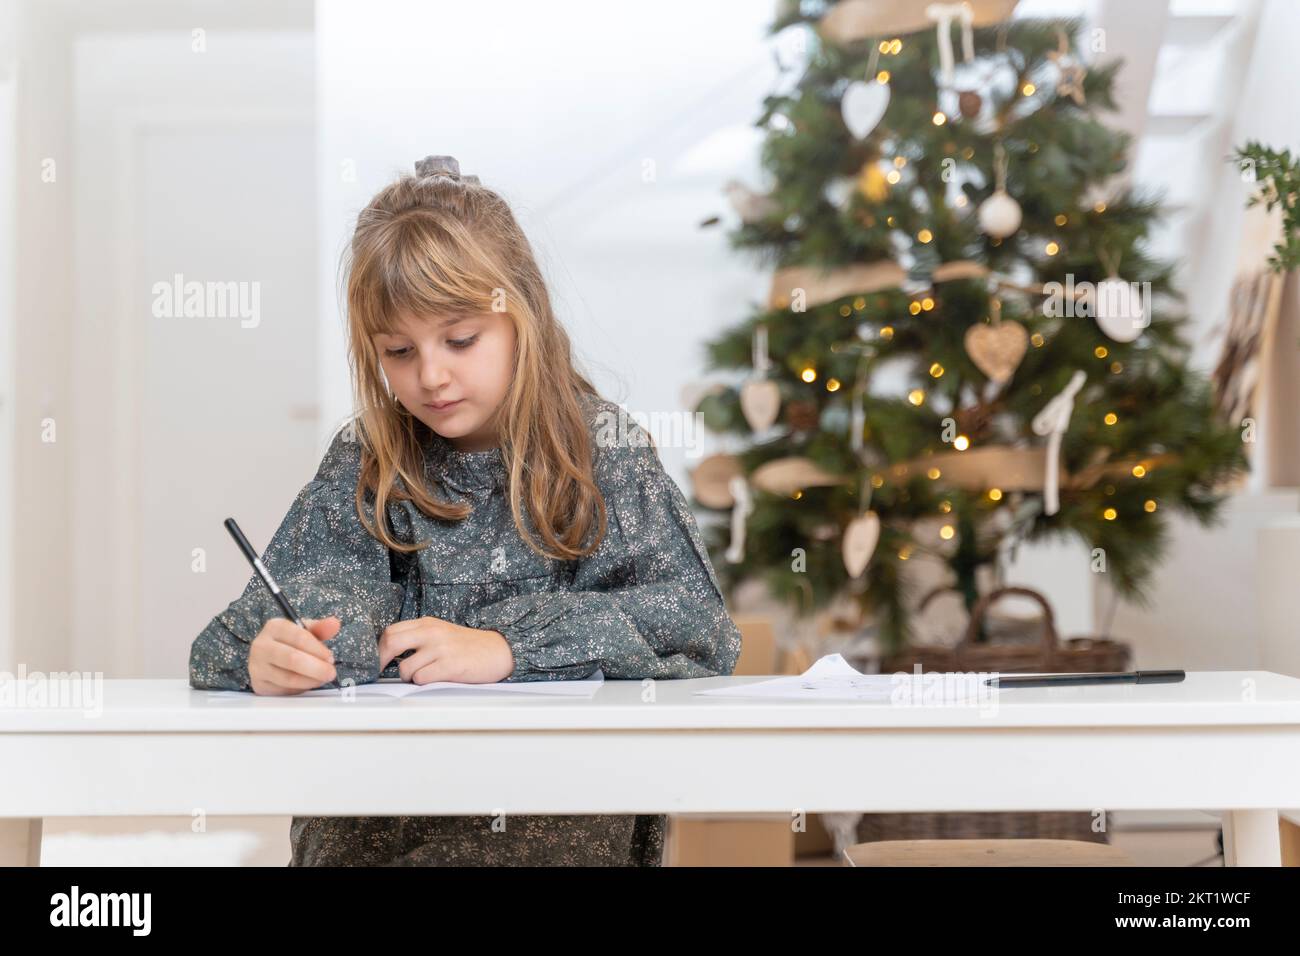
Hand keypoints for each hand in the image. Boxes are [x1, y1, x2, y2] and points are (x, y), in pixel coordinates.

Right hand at [248, 616, 338, 694]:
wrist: (267, 658)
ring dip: (311, 680)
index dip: (318, 650)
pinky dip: (300, 689)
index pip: (299, 637)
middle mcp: (261, 646)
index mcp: (274, 627)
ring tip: (321, 678)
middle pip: (292, 659)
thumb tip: (334, 624)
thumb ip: (321, 628)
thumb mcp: (305, 631)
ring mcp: (257, 667)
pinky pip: (283, 691)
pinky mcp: (259, 685)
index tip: (330, 658)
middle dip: (317, 668)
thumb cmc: (289, 643)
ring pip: (288, 678)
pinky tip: (307, 683)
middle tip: (330, 673)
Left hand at [377, 616, 514, 683]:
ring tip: (424, 675)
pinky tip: (436, 678)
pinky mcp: (450, 666)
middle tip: (381, 672)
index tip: (377, 660)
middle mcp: (432, 633)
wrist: (497, 651)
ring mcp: (441, 649)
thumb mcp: (441, 633)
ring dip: (409, 677)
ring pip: (405, 668)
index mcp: (428, 623)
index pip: (391, 632)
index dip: (379, 648)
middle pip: (391, 643)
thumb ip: (418, 637)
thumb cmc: (467, 646)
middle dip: (381, 661)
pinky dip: (423, 682)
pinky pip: (421, 679)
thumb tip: (387, 653)